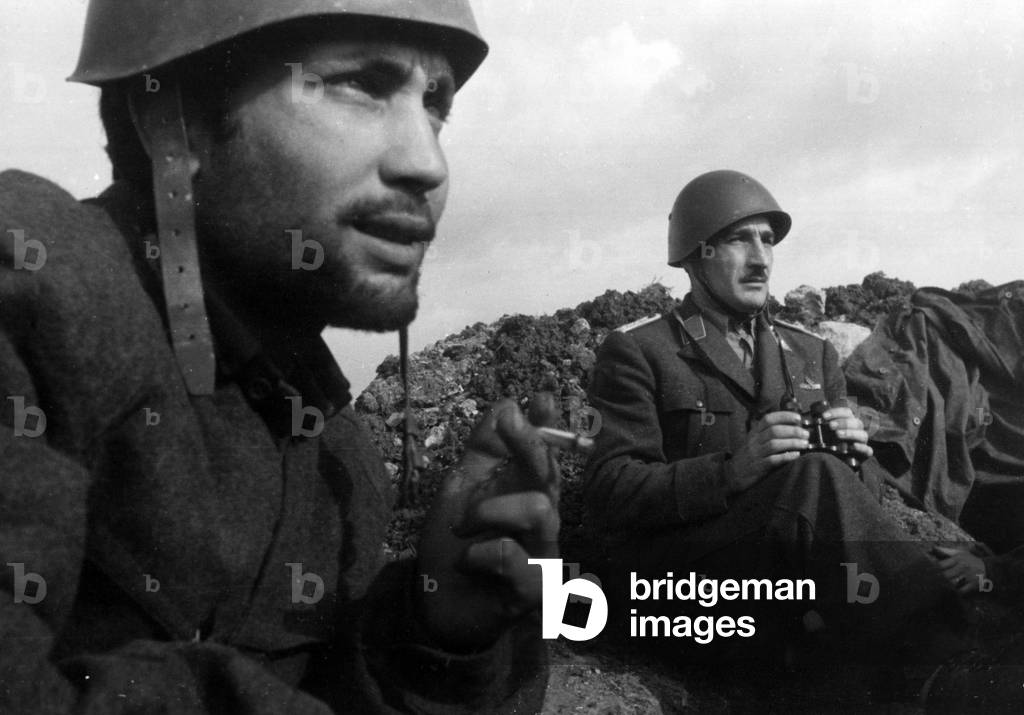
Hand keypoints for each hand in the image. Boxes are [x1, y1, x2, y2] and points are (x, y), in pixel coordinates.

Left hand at [415, 394, 560, 650]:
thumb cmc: (452, 543)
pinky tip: (466, 562)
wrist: (433, 602)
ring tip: (462, 526)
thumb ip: (484, 448)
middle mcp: (540, 518)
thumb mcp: (461, 487)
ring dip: (491, 509)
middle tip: (511, 421)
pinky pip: (514, 556)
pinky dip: (481, 553)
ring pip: (540, 510)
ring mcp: (541, 553)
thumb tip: (508, 402)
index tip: (542, 399)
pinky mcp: (533, 588)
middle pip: (549, 474)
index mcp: (524, 491)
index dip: (547, 426)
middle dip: (532, 442)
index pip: (545, 452)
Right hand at [724, 411, 808, 494]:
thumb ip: (767, 433)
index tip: (797, 417)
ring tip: (804, 444)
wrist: (732, 474)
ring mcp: (756, 454)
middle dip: (793, 430)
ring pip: (774, 444)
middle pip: (774, 431)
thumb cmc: (748, 456)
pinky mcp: (758, 467)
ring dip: (792, 443)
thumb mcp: (753, 441)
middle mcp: (754, 441)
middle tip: (806, 433)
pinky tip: (796, 455)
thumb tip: (791, 425)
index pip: (768, 419)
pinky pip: (773, 460)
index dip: (784, 416)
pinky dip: (786, 456)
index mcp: (754, 433)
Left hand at [822, 406, 873, 460]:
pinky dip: (861, 447)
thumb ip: (817, 427)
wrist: (833, 463)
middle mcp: (856, 431)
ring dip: (850, 432)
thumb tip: (806, 420)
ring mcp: (861, 443)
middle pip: (856, 422)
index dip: (836, 412)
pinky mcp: (864, 455)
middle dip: (843, 422)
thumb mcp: (820, 435)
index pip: (847, 412)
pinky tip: (852, 446)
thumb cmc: (826, 446)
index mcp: (848, 423)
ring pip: (863, 434)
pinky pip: (867, 450)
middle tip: (830, 426)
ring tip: (838, 434)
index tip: (824, 416)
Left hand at [933, 546, 986, 595]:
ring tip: (937, 589)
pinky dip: (955, 592)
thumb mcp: (960, 553)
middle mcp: (962, 567)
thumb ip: (946, 551)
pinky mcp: (973, 585)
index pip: (940, 565)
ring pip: (952, 583)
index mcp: (957, 559)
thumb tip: (932, 548)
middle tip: (929, 583)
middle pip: (944, 575)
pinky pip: (961, 591)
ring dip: (945, 586)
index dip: (932, 570)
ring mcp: (968, 576)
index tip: (926, 573)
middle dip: (936, 579)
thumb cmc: (971, 560)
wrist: (990, 569)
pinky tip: (950, 593)